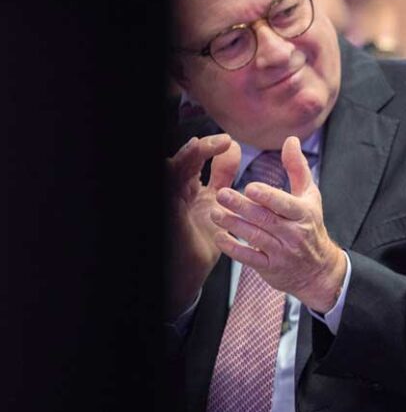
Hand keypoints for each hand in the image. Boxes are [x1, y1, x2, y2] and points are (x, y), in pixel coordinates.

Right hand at [167, 134, 239, 316]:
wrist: (190, 270)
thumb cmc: (202, 238)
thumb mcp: (218, 202)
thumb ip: (223, 176)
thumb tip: (233, 148)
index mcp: (192, 188)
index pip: (197, 161)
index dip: (210, 148)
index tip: (230, 142)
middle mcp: (179, 192)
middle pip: (185, 162)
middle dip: (200, 149)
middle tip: (222, 141)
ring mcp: (171, 202)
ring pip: (172, 173)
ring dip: (185, 159)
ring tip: (198, 147)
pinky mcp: (168, 214)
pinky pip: (166, 190)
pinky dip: (171, 177)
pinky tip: (177, 167)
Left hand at [209, 137, 347, 312]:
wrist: (318, 270)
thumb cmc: (311, 227)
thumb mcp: (310, 197)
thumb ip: (298, 168)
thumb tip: (291, 140)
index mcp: (303, 214)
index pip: (285, 204)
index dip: (268, 197)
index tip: (251, 187)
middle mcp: (294, 234)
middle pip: (265, 219)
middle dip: (242, 207)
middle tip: (222, 194)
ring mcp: (282, 252)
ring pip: (255, 237)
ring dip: (233, 225)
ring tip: (215, 213)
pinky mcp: (270, 268)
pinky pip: (250, 259)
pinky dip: (234, 249)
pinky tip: (220, 238)